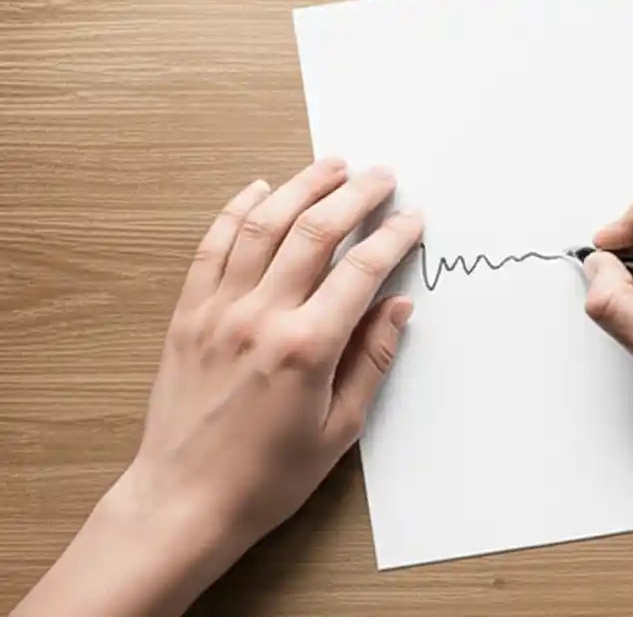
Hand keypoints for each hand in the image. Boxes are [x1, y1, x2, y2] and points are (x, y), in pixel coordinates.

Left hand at [118, 157, 421, 553]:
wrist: (185, 500)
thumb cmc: (267, 476)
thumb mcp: (339, 428)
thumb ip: (371, 360)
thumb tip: (398, 308)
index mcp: (306, 347)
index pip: (361, 270)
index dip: (394, 237)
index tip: (414, 218)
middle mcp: (261, 317)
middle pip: (314, 232)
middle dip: (354, 195)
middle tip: (381, 176)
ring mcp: (218, 311)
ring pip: (263, 225)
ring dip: (300, 187)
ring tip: (331, 165)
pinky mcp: (188, 316)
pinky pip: (213, 247)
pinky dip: (236, 210)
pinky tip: (259, 189)